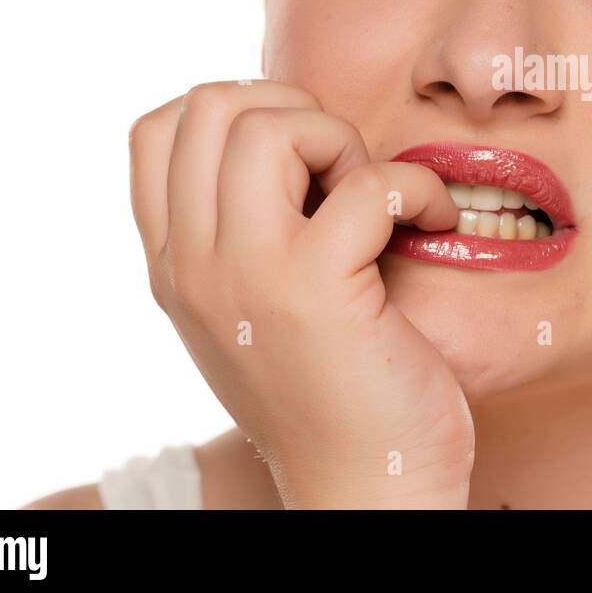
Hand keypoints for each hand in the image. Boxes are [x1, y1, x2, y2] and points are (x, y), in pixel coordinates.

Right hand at [127, 79, 473, 507]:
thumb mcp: (253, 309)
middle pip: (211, 105)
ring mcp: (245, 274)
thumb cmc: (331, 394)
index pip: (157, 129)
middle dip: (294, 112)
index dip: (236, 110)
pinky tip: (433, 222)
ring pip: (267, 125)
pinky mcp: (315, 288)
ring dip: (343, 141)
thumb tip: (278, 136)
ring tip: (377, 198)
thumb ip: (239, 234)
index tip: (298, 157)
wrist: (366, 487)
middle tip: (342, 172)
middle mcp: (192, 266)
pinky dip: (417, 186)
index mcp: (174, 266)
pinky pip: (368, 183)